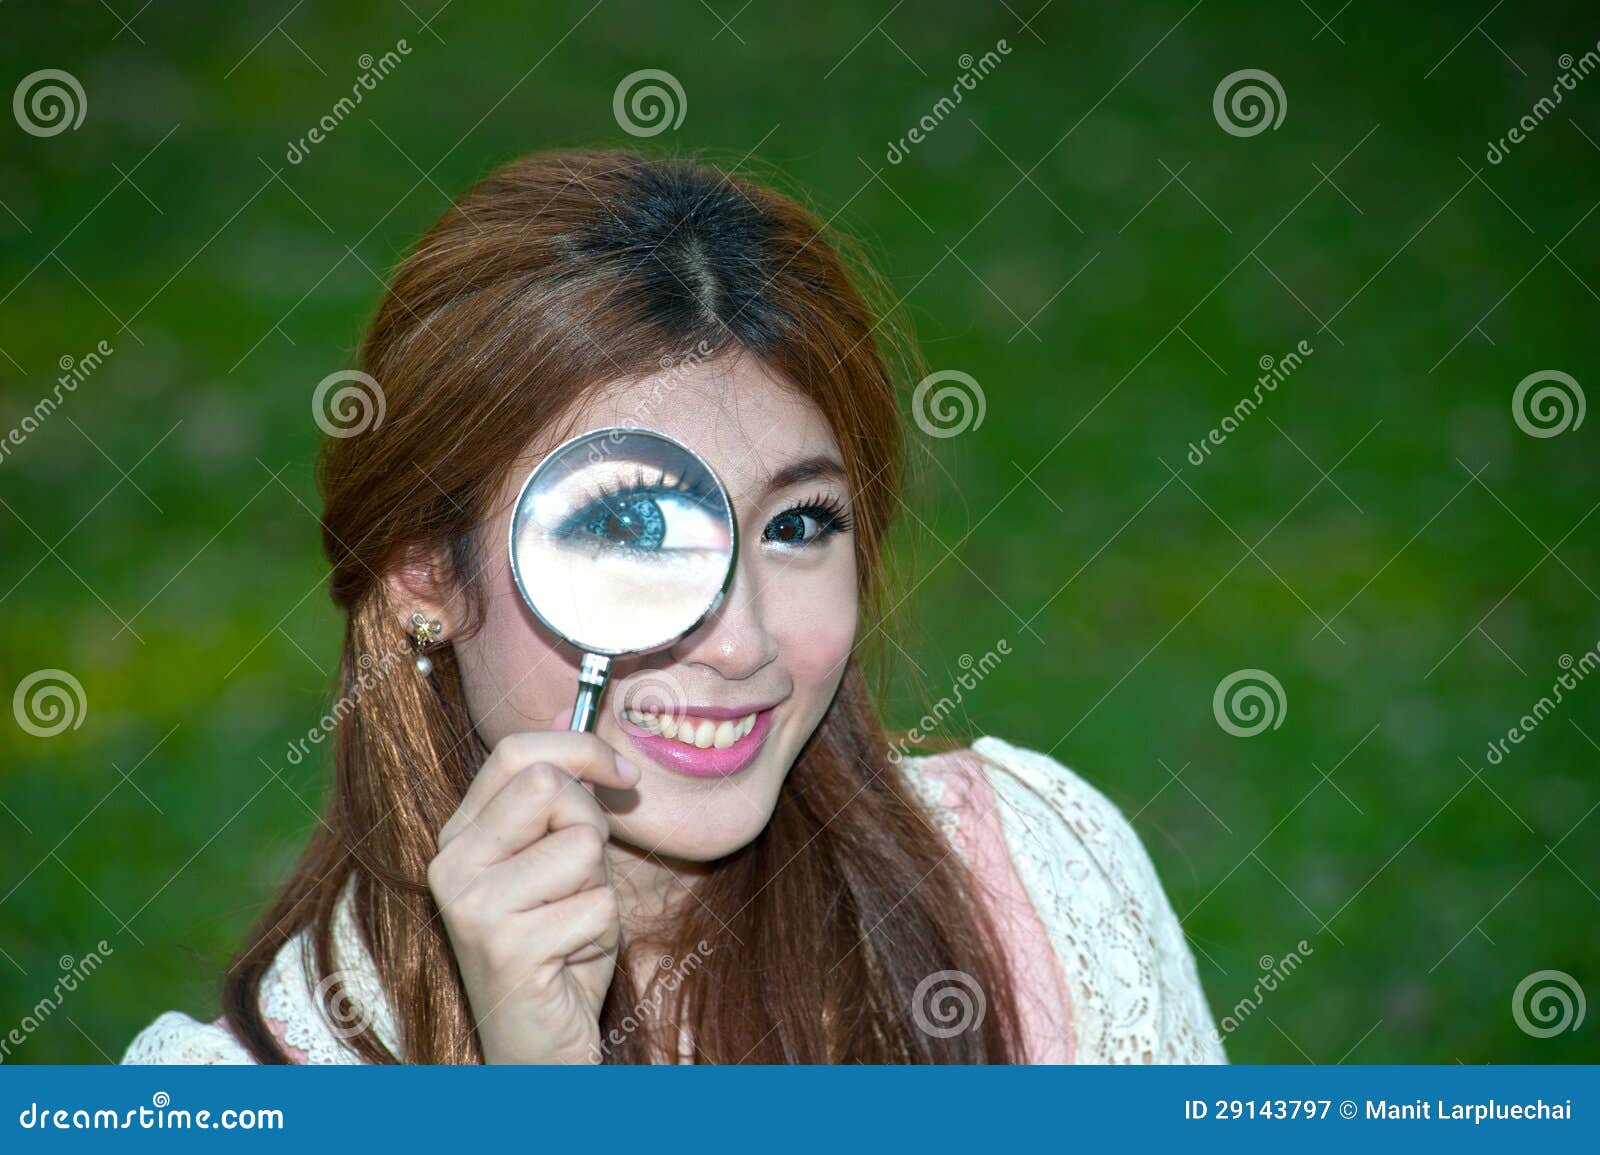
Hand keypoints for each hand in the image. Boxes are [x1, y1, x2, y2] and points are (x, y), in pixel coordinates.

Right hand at [427, 729, 639, 1062]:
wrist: (540, 1047)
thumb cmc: (559, 950)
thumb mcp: (559, 861)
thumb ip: (561, 800)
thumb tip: (581, 718)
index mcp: (460, 835)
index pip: (517, 751)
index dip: (582, 747)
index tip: (624, 774)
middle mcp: (450, 863)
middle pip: (552, 787)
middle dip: (592, 827)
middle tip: (582, 880)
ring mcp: (471, 904)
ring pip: (582, 846)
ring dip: (600, 891)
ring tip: (571, 927)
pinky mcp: (504, 945)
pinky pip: (596, 906)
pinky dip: (602, 934)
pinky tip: (570, 961)